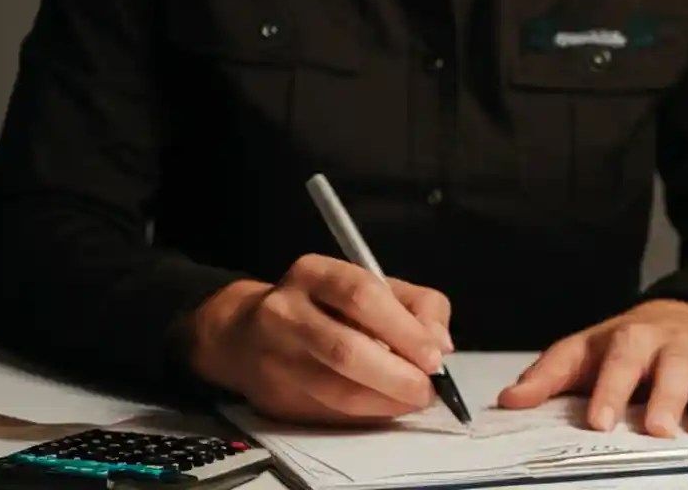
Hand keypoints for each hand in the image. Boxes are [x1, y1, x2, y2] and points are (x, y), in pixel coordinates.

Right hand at [188, 254, 454, 424]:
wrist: (246, 333)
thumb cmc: (327, 307)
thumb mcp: (372, 286)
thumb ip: (417, 306)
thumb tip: (440, 343)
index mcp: (314, 273)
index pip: (362, 295)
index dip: (404, 329)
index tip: (434, 356)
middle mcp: (285, 310)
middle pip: (344, 348)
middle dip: (396, 375)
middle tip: (426, 389)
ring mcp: (273, 356)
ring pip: (334, 389)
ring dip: (384, 402)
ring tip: (412, 401)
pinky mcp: (271, 396)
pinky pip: (327, 411)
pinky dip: (365, 415)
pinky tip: (385, 408)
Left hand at [498, 300, 687, 437]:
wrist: (677, 317)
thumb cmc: (623, 346)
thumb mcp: (583, 352)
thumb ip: (547, 377)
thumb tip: (508, 402)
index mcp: (632, 338)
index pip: (620, 360)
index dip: (610, 389)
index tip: (598, 421)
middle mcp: (673, 344)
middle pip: (671, 367)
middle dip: (666, 397)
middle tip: (657, 429)